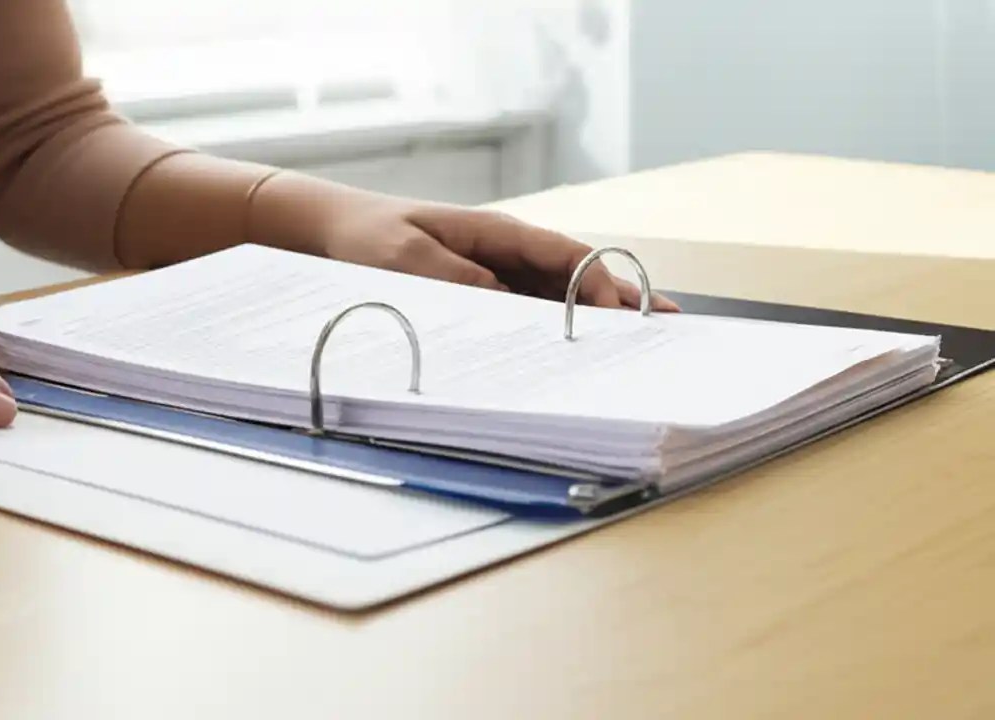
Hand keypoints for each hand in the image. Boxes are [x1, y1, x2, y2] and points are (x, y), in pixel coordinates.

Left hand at [317, 196, 679, 309]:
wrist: (333, 232)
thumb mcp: (407, 257)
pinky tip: (580, 349)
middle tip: (665, 329)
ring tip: (642, 345)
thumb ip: (458, 280)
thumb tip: (511, 304)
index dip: (600, 283)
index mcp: (496, 233)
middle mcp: (506, 252)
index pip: (565, 256)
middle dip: (618, 302)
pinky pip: (528, 311)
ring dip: (596, 319)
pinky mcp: (483, 293)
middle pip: (575, 277)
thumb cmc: (369, 236)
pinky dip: (558, 328)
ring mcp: (497, 273)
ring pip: (558, 297)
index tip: (623, 314)